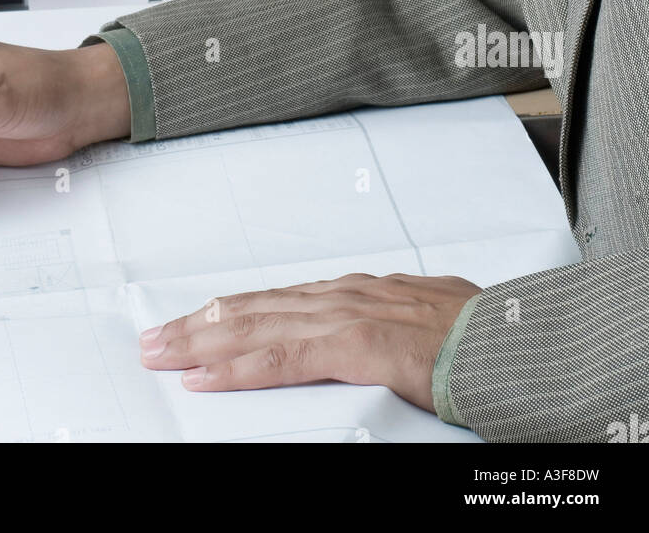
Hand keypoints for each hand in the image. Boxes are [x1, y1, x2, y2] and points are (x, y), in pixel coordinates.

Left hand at [139, 272, 481, 411]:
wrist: (517, 338)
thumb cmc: (479, 335)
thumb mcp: (422, 320)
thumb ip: (384, 325)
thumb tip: (369, 336)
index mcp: (355, 292)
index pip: (275, 302)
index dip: (228, 314)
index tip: (190, 324)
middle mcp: (342, 296)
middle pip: (253, 310)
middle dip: (198, 326)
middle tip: (152, 339)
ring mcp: (346, 317)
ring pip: (256, 329)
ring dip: (201, 343)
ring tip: (160, 354)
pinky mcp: (355, 347)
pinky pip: (285, 359)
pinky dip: (239, 368)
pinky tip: (205, 377)